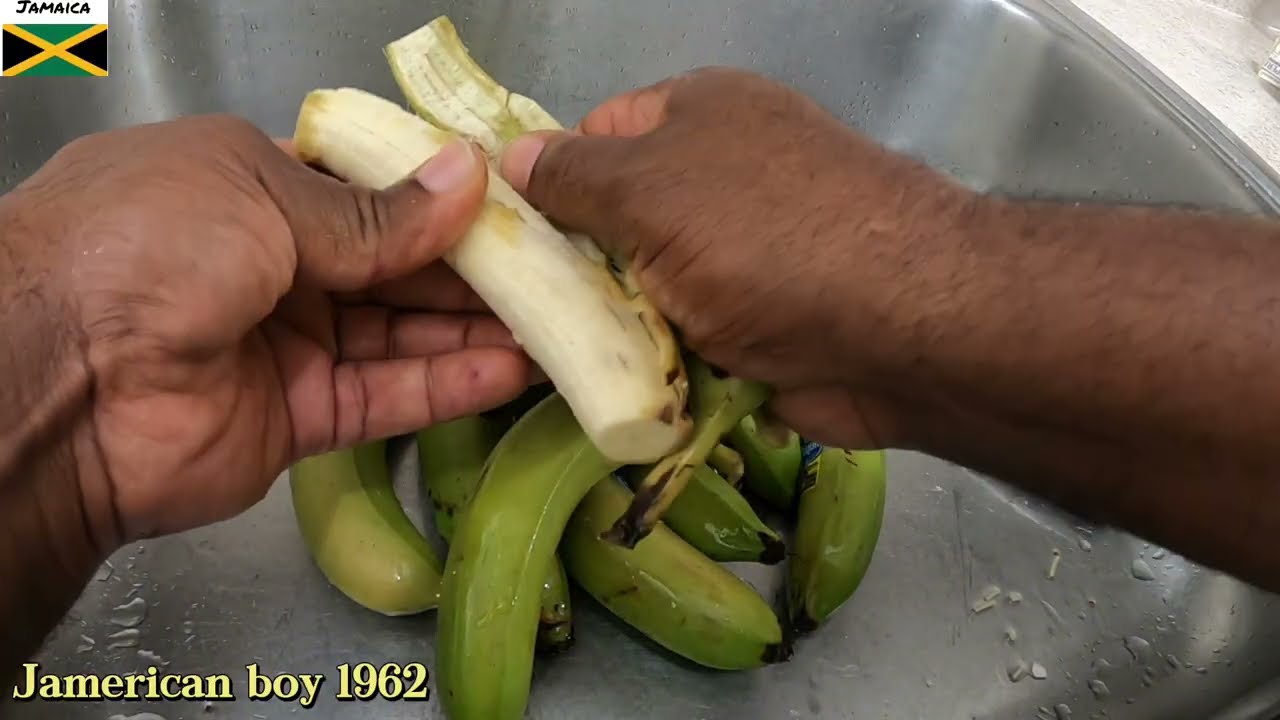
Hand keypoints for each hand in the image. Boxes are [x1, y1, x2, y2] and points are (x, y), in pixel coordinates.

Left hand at [3, 115, 531, 545]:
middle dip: (476, 267)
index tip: (517, 200)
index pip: (370, 190)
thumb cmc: (149, 247)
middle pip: (397, 265)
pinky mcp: (300, 418)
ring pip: (402, 332)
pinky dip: (448, 383)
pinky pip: (387, 394)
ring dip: (477, 328)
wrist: (56, 381)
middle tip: (557, 268)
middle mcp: (274, 264)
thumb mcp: (262, 197)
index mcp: (252, 188)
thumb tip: (469, 176)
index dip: (442, 195)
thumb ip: (375, 211)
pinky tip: (512, 370)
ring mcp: (288, 344)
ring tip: (558, 322)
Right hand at [500, 68, 978, 446]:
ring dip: (612, 332)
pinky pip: (683, 348)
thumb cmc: (765, 238)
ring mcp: (743, 260)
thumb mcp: (648, 191)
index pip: (593, 137)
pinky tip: (615, 395)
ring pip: (645, 295)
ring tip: (550, 368)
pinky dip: (656, 372)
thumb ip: (572, 177)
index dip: (545, 183)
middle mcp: (721, 180)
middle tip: (512, 319)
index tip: (498, 241)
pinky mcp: (760, 331)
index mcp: (696, 116)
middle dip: (573, 272)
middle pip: (615, 225)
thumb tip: (510, 158)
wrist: (902, 330)